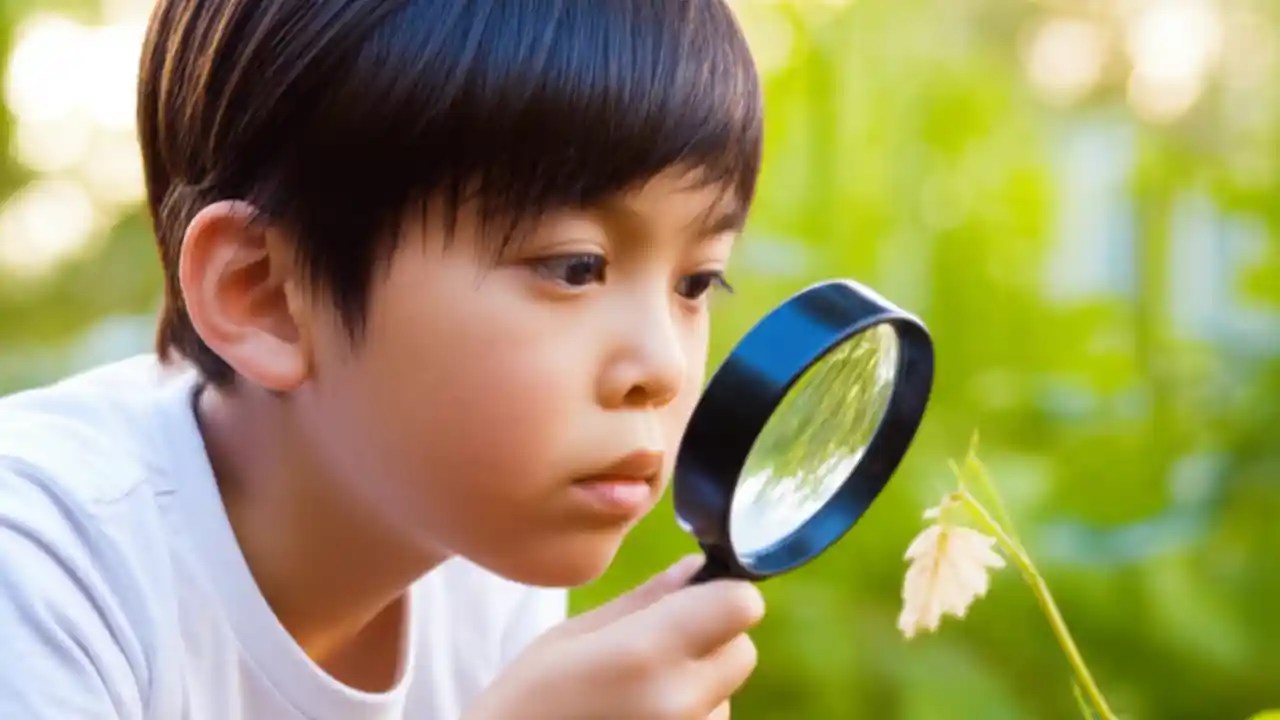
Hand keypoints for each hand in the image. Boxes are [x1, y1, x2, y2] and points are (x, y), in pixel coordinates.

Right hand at [465, 556, 764, 719]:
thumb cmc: (526, 703)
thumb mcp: (572, 637)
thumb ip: (645, 600)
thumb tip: (698, 567)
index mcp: (646, 654)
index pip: (740, 604)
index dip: (723, 592)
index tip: (697, 594)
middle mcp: (678, 702)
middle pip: (742, 650)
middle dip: (713, 639)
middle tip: (659, 646)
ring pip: (726, 694)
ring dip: (699, 686)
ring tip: (633, 696)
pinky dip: (688, 717)